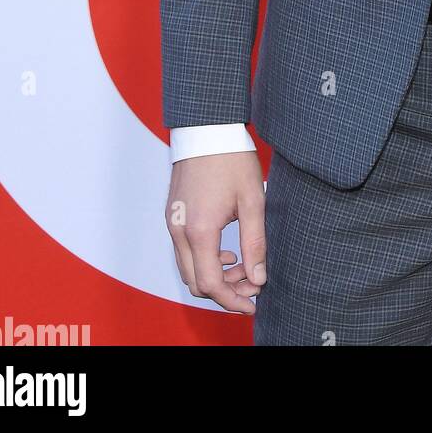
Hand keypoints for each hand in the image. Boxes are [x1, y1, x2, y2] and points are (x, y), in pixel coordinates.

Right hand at [165, 151, 267, 314]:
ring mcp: (172, 224)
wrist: (207, 129)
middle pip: (196, 283)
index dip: (232, 300)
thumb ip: (255, 242)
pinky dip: (204, 261)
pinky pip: (184, 252)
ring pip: (188, 269)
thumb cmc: (231, 159)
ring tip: (244, 268)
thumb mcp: (252, 200)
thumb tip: (259, 277)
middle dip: (225, 292)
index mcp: (199, 230)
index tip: (253, 304)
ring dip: (214, 277)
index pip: (211, 284)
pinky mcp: (173, 216)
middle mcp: (179, 231)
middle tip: (253, 285)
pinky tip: (227, 252)